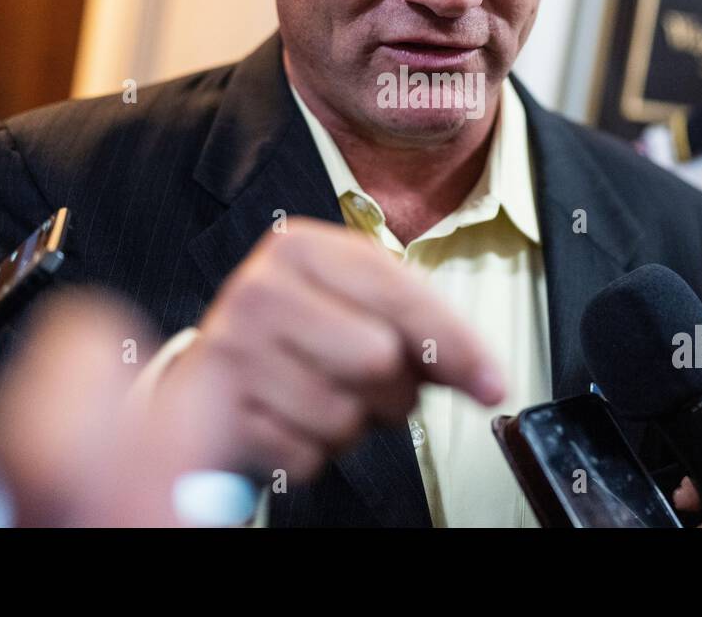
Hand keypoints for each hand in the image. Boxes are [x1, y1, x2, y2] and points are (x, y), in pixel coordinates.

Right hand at [165, 219, 505, 481]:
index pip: (402, 295)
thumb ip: (422, 329)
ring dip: (350, 426)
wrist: (208, 383)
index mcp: (303, 247)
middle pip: (379, 358)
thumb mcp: (358, 310)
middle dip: (392, 390)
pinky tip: (291, 424)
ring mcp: (234, 347)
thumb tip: (485, 376)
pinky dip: (312, 453)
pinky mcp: (217, 410)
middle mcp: (262, 286)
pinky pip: (306, 454)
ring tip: (323, 401)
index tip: (493, 383)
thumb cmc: (298, 342)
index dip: (457, 345)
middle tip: (372, 387)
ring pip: (344, 414)